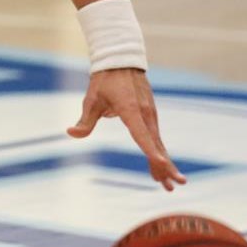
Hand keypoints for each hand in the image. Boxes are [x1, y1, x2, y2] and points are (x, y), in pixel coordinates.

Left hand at [68, 68, 186, 190]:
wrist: (120, 60)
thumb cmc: (104, 81)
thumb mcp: (91, 99)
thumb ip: (85, 120)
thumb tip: (70, 133)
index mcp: (130, 110)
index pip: (141, 134)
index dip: (151, 151)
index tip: (162, 164)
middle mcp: (144, 113)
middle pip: (156, 144)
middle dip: (166, 166)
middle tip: (175, 185)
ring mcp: (150, 113)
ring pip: (158, 143)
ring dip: (164, 164)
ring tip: (169, 185)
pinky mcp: (151, 113)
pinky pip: (156, 137)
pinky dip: (159, 152)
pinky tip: (161, 166)